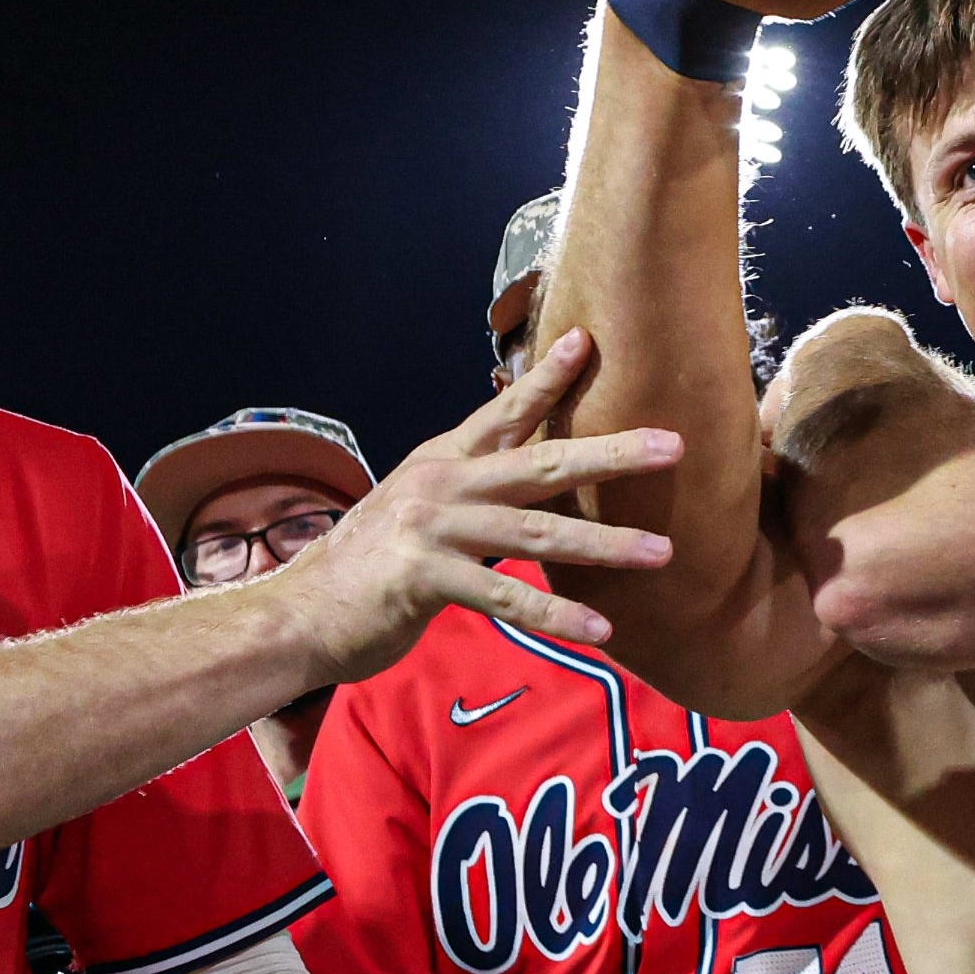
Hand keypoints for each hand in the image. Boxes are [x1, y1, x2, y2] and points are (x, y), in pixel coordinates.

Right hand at [258, 330, 679, 683]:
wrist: (301, 611)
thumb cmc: (372, 566)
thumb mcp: (420, 511)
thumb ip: (472, 493)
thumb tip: (523, 481)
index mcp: (443, 461)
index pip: (504, 412)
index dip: (547, 378)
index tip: (588, 340)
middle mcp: (442, 484)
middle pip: (540, 463)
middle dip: (611, 452)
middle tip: (673, 445)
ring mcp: (432, 529)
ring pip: (535, 533)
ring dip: (605, 544)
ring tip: (663, 552)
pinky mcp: (424, 579)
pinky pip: (506, 599)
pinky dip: (556, 617)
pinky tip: (601, 633)